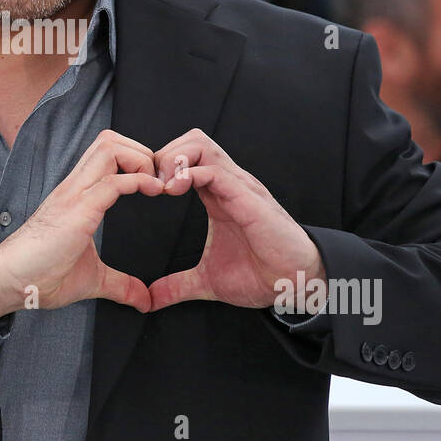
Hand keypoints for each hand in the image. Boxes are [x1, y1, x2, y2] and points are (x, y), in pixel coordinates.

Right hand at [0, 129, 163, 317]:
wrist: (12, 283)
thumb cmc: (42, 276)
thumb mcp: (93, 278)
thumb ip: (121, 285)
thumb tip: (144, 301)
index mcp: (78, 195)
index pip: (108, 153)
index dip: (137, 161)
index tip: (156, 187)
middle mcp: (75, 187)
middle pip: (110, 140)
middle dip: (142, 152)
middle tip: (158, 182)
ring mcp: (74, 195)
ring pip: (109, 148)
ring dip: (140, 160)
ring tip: (155, 185)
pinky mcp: (77, 210)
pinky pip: (112, 181)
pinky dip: (139, 180)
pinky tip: (153, 191)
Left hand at [148, 129, 323, 311]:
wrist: (295, 285)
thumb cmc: (261, 276)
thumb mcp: (207, 281)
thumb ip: (176, 286)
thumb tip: (150, 300)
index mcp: (217, 196)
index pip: (186, 157)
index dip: (160, 168)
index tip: (145, 192)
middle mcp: (228, 184)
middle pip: (192, 140)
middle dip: (164, 156)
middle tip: (152, 187)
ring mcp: (239, 187)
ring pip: (202, 145)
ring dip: (175, 160)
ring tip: (164, 188)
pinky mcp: (248, 198)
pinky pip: (216, 170)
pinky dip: (191, 174)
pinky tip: (176, 191)